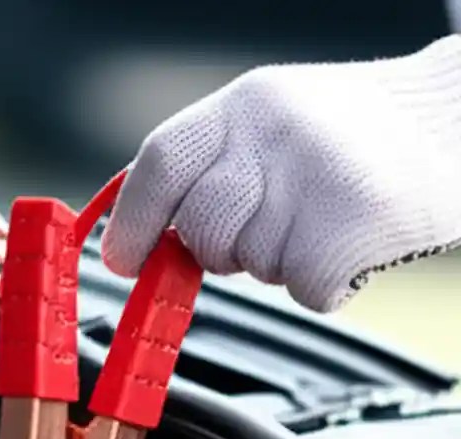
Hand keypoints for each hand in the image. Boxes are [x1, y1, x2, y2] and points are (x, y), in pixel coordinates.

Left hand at [102, 35, 460, 311]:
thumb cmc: (362, 134)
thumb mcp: (276, 120)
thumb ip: (213, 162)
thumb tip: (145, 231)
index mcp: (245, 105)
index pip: (161, 164)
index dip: (133, 220)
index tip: (121, 260)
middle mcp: (272, 135)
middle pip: (201, 228)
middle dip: (224, 248)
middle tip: (273, 227)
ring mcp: (310, 179)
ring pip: (251, 263)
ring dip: (280, 261)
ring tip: (326, 219)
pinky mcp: (348, 227)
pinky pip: (301, 288)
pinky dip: (324, 284)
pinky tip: (354, 244)